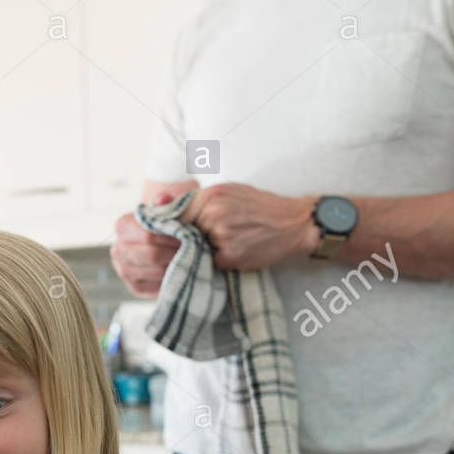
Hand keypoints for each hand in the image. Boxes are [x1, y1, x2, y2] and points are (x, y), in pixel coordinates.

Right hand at [110, 187, 193, 297]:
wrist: (158, 248)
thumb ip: (164, 206)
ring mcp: (124, 270)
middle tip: (193, 250)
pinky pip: (156, 286)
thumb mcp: (164, 214)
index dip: (171, 238)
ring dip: (176, 267)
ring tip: (189, 260)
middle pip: (151, 254)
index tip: (188, 237)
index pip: (147, 234)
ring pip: (155, 271)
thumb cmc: (163, 228)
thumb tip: (164, 198)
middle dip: (175, 253)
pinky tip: (180, 272)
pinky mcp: (134, 287)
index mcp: (122, 226)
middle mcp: (117, 249)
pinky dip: (172, 280)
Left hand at [179, 183, 319, 269]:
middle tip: (212, 237)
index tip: (174, 232)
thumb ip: (197, 199)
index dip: (172, 226)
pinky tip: (237, 251)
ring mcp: (221, 236)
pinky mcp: (230, 256)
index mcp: (211, 195)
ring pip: (196, 249)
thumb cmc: (259, 206)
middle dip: (190, 238)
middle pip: (183, 234)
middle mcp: (213, 214)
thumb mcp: (229, 191)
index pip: (175, 214)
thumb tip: (159, 205)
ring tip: (230, 241)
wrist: (293, 223)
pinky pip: (211, 262)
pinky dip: (219, 260)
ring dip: (205, 249)